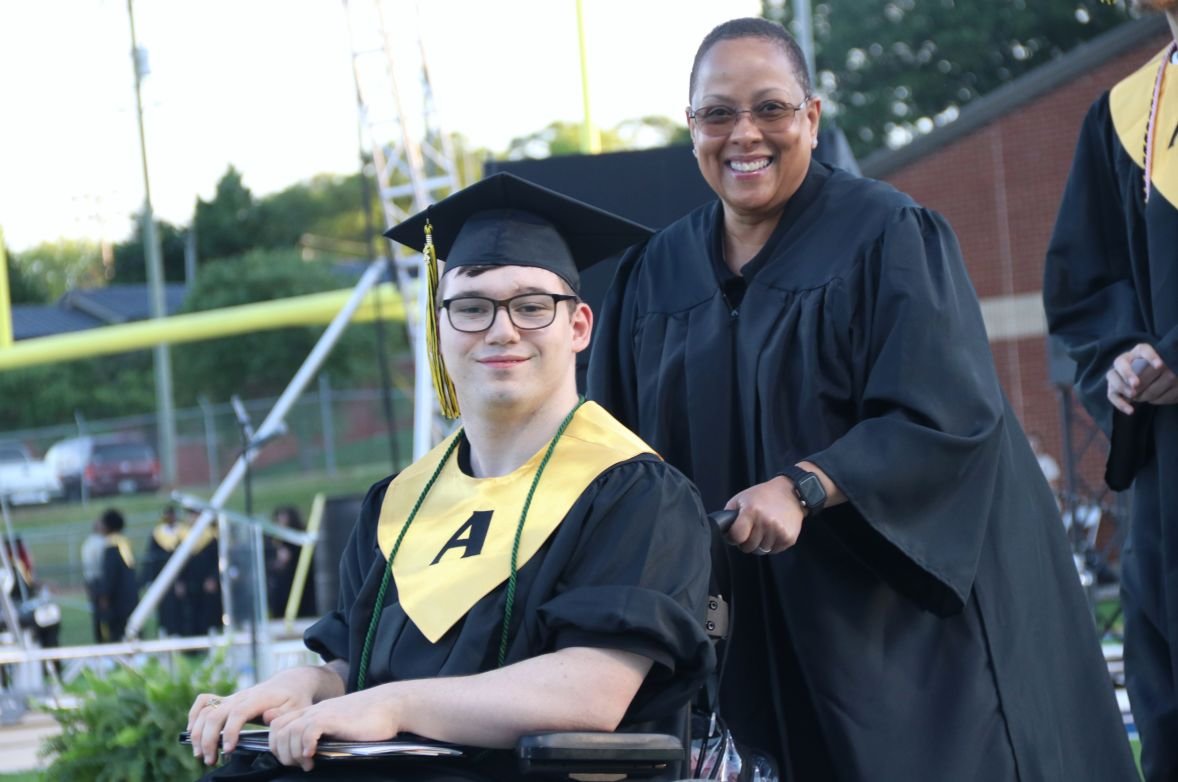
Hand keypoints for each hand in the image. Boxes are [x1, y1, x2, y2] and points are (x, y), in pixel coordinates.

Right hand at [186, 665, 342, 766]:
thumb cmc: (295, 698)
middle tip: (211, 760)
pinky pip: (204, 702)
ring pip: (206, 711)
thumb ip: (283, 715)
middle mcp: (241, 696)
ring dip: (199, 733)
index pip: (238, 713)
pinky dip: (194, 716)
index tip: (228, 750)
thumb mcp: (297, 707)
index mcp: (259, 698)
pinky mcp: (227, 700)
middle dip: (209, 739)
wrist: (290, 683)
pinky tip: (193, 732)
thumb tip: (267, 718)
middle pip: (216, 714)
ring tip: (202, 754)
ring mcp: (232, 697)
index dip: (230, 731)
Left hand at [267, 686, 402, 771]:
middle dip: (283, 753)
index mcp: (313, 713)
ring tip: (308, 763)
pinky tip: (314, 755)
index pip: (278, 725)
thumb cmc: (371, 720)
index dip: (278, 745)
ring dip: (294, 753)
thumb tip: (313, 755)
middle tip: (300, 764)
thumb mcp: (341, 726)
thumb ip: (325, 735)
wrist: (392, 706)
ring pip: (289, 732)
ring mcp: (322, 713)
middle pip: (278, 731)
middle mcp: (314, 711)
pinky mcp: (333, 718)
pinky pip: (307, 731)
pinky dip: (305, 745)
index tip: (294, 760)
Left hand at [724, 476, 804, 554]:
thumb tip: (722, 530)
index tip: (735, 533)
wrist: (790, 492)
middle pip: (748, 547)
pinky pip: (774, 551)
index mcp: (751, 511)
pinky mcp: (789, 538)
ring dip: (760, 543)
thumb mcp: (741, 498)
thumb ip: (729, 514)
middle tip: (751, 530)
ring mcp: (779, 531)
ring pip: (761, 551)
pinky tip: (773, 532)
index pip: (737, 537)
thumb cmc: (763, 495)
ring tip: (763, 529)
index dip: (733, 537)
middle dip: (746, 541)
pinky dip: (771, 545)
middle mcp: (766, 522)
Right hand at [1107, 344, 1177, 413]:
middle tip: (1136, 384)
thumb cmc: (1163, 375)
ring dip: (1124, 387)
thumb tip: (1170, 376)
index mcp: (1140, 352)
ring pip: (1113, 377)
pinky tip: (1131, 410)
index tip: (1160, 366)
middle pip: (1121, 363)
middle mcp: (1125, 360)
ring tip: (1134, 396)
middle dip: (1128, 374)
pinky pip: (1112, 395)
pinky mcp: (1113, 388)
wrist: (1152, 384)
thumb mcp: (1168, 370)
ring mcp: (1116, 374)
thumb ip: (1168, 372)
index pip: (1144, 350)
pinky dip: (1121, 403)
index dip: (1150, 357)